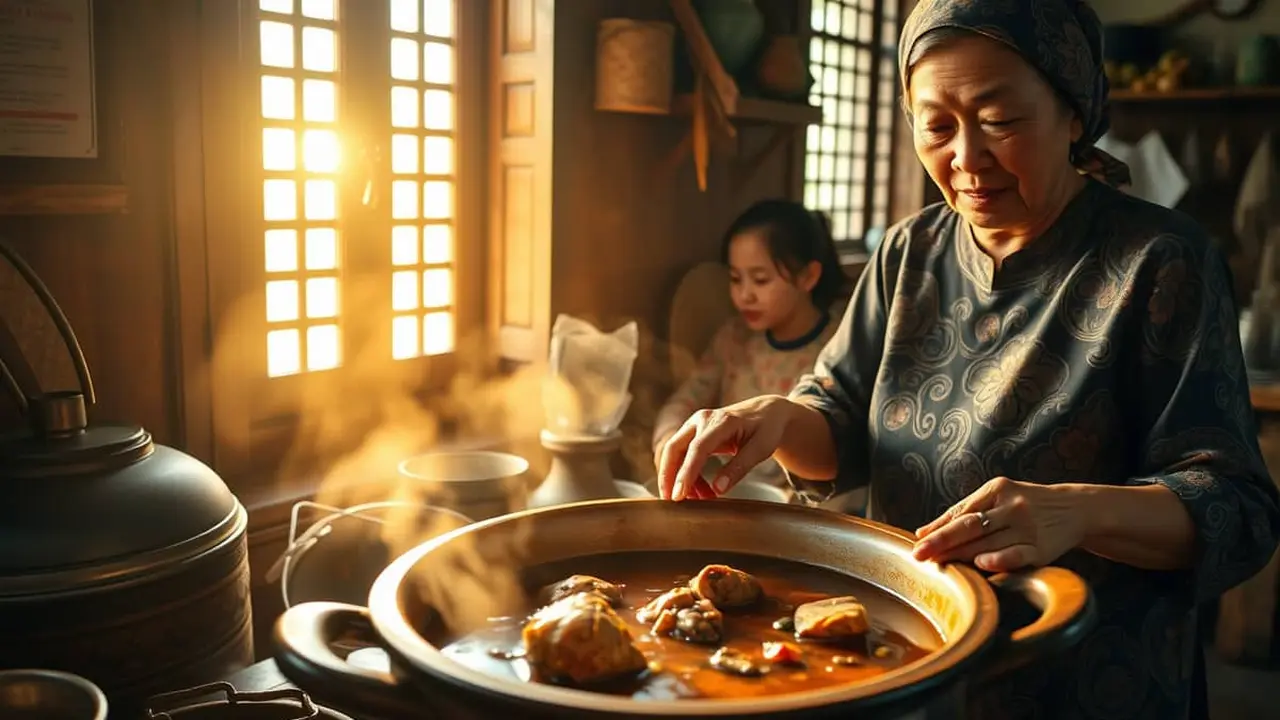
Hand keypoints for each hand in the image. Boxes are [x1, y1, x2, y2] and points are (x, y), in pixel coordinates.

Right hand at [658, 395, 794, 500]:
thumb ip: (739, 467)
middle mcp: (703, 419)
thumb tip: (718, 490)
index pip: (697, 448)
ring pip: (675, 452)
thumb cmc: (766, 429)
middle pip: (675, 448)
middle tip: (671, 502)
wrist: (767, 412)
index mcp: (722, 421)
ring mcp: (695, 424)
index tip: (679, 496)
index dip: (686, 473)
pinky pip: (682, 453)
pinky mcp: (694, 432)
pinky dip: (687, 473)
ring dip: (679, 477)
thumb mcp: (761, 449)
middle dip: (668, 476)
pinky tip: (699, 490)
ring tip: (698, 499)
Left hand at [911, 477, 1084, 572]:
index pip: (961, 511)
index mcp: (997, 489)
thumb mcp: (998, 498)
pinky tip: (980, 564)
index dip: (938, 528)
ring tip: (938, 563)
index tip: (917, 542)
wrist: (1075, 509)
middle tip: (918, 555)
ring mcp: (1027, 526)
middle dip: (941, 541)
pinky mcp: (1041, 548)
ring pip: (987, 542)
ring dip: (960, 554)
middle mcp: (1011, 506)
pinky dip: (998, 559)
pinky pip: (1016, 554)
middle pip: (970, 526)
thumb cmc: (1025, 505)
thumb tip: (922, 532)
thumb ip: (964, 512)